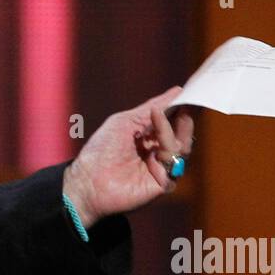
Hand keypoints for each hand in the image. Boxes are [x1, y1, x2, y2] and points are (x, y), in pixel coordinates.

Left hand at [63, 85, 195, 227]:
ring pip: (182, 147)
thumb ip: (151, 108)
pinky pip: (175, 164)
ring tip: (158, 118)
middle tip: (181, 105)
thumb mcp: (126, 121)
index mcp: (150, 138)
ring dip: (171, 130)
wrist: (87, 181)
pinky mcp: (163, 183)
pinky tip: (155, 139)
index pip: (174, 121)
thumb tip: (178, 90)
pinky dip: (169, 147)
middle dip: (182, 117)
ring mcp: (162, 169)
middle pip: (183, 133)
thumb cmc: (100, 150)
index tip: (187, 93)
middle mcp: (158, 153)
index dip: (181, 108)